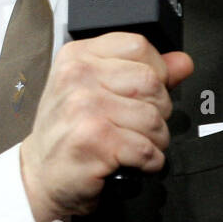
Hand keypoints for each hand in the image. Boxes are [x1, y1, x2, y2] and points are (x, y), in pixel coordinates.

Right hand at [19, 33, 192, 221]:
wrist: (39, 175)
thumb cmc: (67, 133)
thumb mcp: (97, 92)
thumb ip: (142, 73)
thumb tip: (183, 62)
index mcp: (78, 57)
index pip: (139, 46)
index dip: (156, 71)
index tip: (146, 92)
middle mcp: (77, 76)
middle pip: (151, 82)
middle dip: (158, 111)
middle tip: (138, 126)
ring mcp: (84, 107)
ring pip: (153, 118)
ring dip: (155, 140)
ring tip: (134, 145)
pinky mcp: (94, 140)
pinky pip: (147, 149)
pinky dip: (150, 162)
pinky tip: (133, 162)